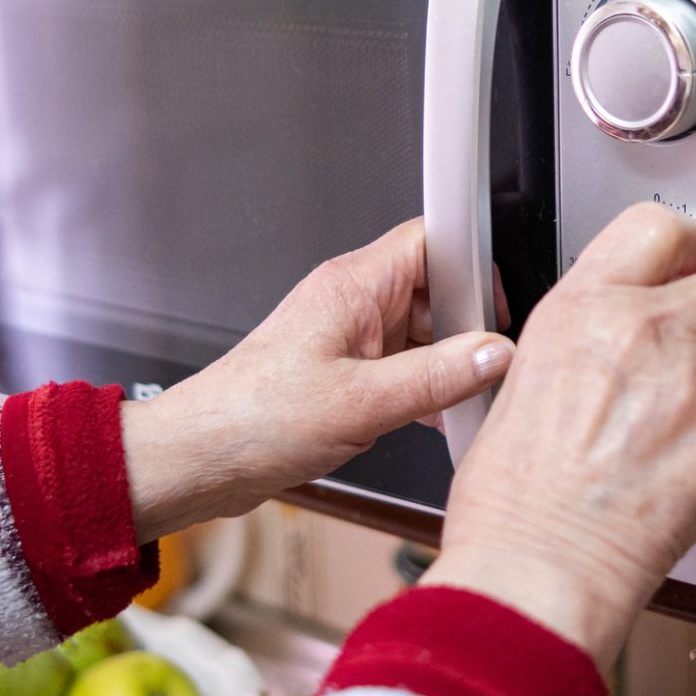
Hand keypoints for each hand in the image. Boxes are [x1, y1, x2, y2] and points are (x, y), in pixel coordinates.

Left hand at [123, 218, 513, 540]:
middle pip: (432, 288)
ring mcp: (344, 335)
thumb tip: (493, 355)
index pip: (430, 238)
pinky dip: (420, 386)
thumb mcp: (362, 404)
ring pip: (419, 330)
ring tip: (449, 402)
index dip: (473, 265)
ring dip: (441, 364)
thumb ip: (437, 377)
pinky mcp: (340, 370)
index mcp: (352, 286)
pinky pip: (398, 363)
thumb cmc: (253, 419)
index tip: (495, 308)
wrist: (200, 457)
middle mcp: (349, 302)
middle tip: (478, 368)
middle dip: (463, 327)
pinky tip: (427, 418)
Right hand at [420, 203, 695, 665]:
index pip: (659, 227)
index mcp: (582, 309)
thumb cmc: (512, 499)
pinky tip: (672, 475)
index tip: (694, 261)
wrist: (538, 569)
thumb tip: (613, 332)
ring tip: (666, 436)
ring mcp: (692, 384)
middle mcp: (643, 332)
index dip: (689, 244)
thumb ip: (581, 338)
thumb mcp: (520, 382)